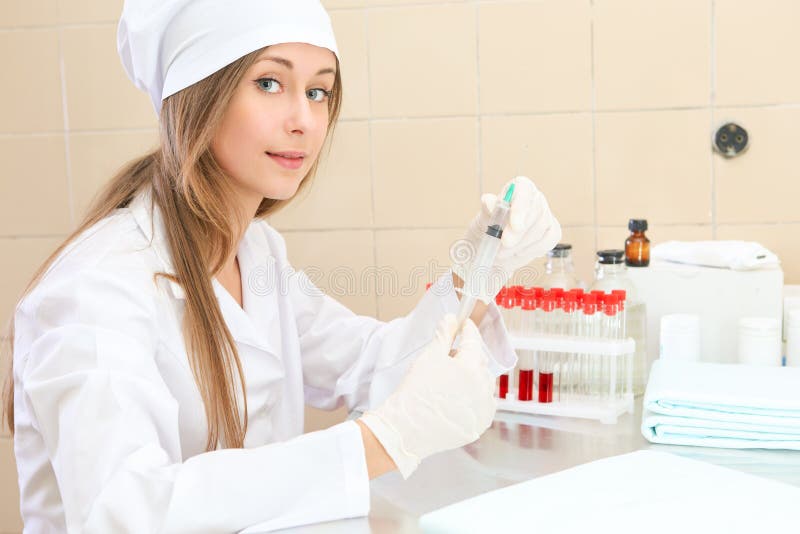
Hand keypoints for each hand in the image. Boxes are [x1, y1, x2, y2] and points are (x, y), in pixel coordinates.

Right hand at [359, 314, 495, 477]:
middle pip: (479, 362)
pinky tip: (457, 398)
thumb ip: (443, 335)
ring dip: (472, 377)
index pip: (474, 341)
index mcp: (472, 368)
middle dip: (466, 355)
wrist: (406, 429)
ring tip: (449, 381)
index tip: (464, 324)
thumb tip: (451, 319)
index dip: (468, 330)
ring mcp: (483, 409)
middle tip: (447, 356)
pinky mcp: (479, 425)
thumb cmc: (415, 392)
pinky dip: (474, 397)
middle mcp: (484, 388)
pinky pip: (483, 404)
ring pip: (483, 383)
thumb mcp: (428, 357)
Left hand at [453, 176, 561, 302]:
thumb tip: (489, 201)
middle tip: (504, 244)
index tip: (515, 226)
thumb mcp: (482, 219)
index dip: (521, 207)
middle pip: (535, 210)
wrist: (493, 249)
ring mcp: (545, 215)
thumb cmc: (487, 229)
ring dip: (521, 243)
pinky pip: (548, 240)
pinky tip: (518, 252)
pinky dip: (532, 249)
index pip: (524, 189)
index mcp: (517, 188)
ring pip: (541, 227)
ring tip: (503, 251)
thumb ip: (487, 210)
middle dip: (519, 232)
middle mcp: (534, 198)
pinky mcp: (552, 231)